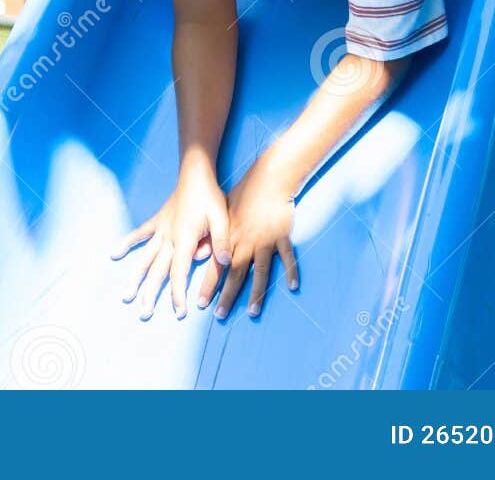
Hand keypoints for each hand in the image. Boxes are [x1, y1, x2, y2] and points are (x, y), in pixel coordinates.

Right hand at [110, 155, 230, 318]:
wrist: (196, 173)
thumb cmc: (210, 197)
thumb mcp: (222, 218)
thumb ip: (222, 241)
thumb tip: (225, 263)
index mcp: (185, 239)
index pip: (179, 273)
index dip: (178, 294)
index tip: (180, 312)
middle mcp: (169, 237)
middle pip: (158, 271)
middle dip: (151, 294)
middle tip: (144, 314)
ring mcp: (161, 229)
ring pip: (146, 257)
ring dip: (136, 277)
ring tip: (126, 295)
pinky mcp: (157, 221)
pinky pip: (140, 233)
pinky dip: (128, 242)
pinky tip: (115, 253)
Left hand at [198, 154, 298, 318]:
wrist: (269, 178)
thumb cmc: (246, 192)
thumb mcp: (224, 210)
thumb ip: (216, 232)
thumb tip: (201, 249)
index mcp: (231, 236)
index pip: (217, 265)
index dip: (209, 285)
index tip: (201, 304)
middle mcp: (246, 242)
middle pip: (235, 274)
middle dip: (226, 296)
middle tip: (219, 316)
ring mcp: (265, 241)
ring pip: (259, 272)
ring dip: (255, 293)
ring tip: (251, 312)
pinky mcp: (282, 236)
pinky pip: (287, 258)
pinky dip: (291, 271)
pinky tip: (293, 287)